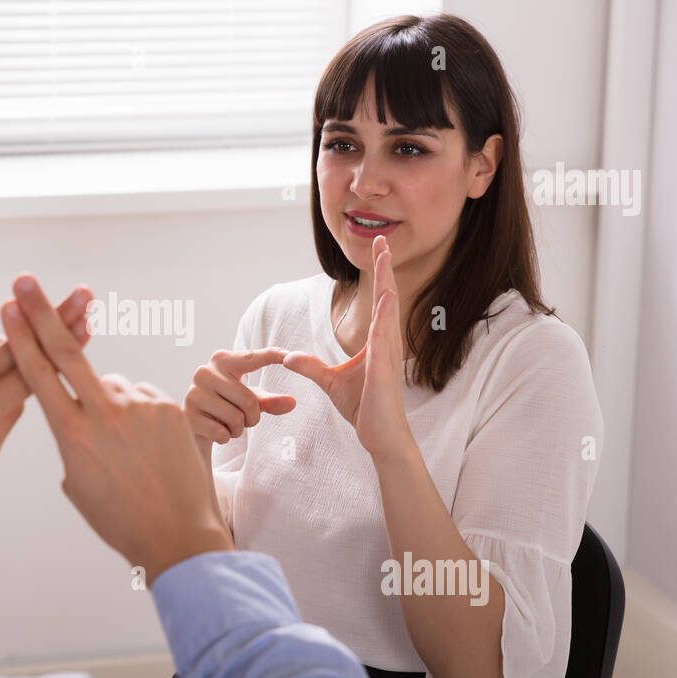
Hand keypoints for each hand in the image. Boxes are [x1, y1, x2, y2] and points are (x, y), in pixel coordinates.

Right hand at [1, 274, 232, 583]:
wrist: (178, 535)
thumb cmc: (119, 519)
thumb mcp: (77, 484)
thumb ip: (71, 439)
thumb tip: (76, 410)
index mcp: (73, 436)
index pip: (40, 376)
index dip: (21, 339)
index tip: (7, 309)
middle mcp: (105, 414)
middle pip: (67, 352)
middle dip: (42, 313)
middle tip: (25, 281)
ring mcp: (141, 408)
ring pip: (112, 386)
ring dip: (109, 404)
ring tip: (128, 451)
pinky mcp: (169, 408)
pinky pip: (143, 398)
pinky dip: (138, 413)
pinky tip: (148, 448)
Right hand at [182, 348, 295, 464]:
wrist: (192, 424)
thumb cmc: (225, 406)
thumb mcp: (249, 401)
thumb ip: (270, 401)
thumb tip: (292, 402)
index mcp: (222, 360)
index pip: (253, 357)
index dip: (274, 355)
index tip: (292, 355)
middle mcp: (205, 371)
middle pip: (248, 400)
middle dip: (252, 417)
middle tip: (243, 419)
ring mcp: (193, 393)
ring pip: (236, 418)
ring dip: (238, 429)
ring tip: (227, 424)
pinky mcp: (188, 415)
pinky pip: (221, 433)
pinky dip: (225, 438)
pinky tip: (216, 431)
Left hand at [283, 235, 414, 461]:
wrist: (380, 436)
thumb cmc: (364, 409)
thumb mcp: (330, 382)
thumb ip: (311, 367)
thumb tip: (288, 357)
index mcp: (377, 342)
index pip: (378, 302)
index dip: (378, 276)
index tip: (378, 250)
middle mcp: (386, 343)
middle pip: (387, 298)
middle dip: (385, 268)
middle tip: (383, 240)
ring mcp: (388, 355)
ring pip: (388, 312)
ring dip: (387, 283)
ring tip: (386, 257)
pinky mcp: (385, 371)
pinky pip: (385, 339)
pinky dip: (386, 318)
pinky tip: (387, 300)